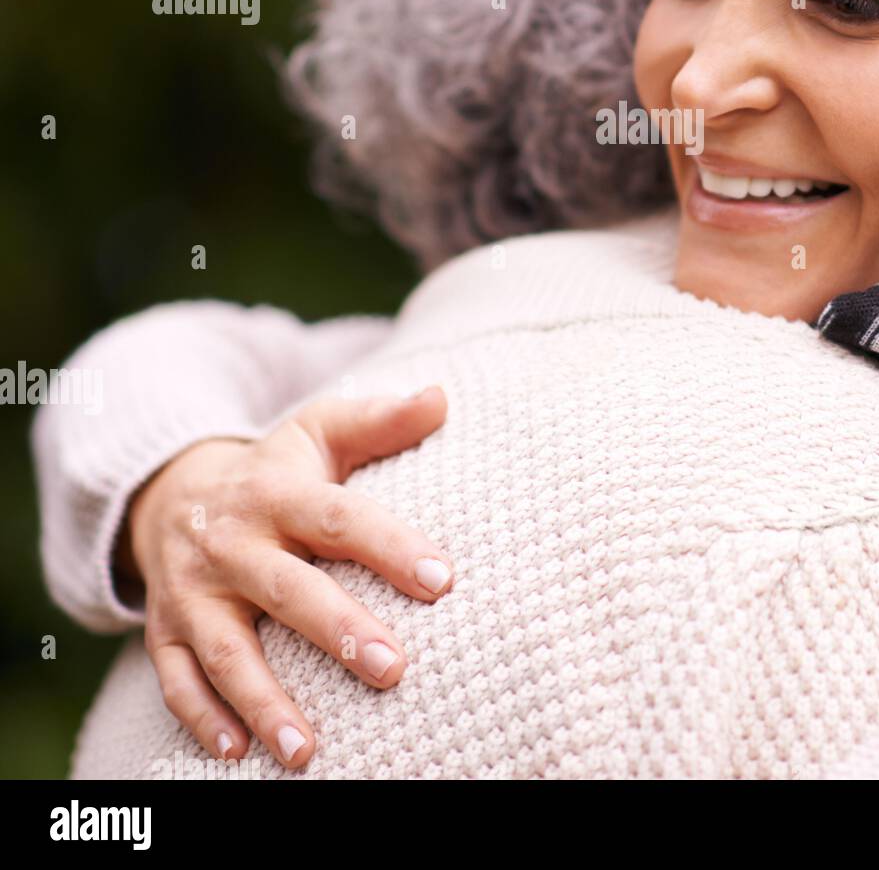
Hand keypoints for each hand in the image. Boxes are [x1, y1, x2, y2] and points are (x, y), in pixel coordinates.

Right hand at [123, 387, 453, 769]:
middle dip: (338, 630)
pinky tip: (239, 753)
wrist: (172, 491)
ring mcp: (194, 591)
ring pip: (227, 651)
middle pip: (288, 590)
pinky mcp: (165, 630)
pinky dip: (203, 720)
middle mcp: (232, 543)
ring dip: (264, 701)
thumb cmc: (274, 468)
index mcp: (277, 492)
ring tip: (309, 750)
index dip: (390, 546)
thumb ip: (380, 420)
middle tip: (393, 668)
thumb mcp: (319, 430)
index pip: (339, 519)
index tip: (442, 579)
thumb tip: (441, 396)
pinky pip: (178, 681)